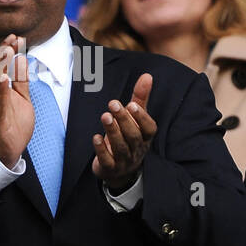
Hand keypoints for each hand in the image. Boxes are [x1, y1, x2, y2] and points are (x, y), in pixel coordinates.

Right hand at [0, 35, 34, 168]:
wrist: (7, 150)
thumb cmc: (13, 124)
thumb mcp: (21, 97)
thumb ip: (21, 80)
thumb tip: (22, 59)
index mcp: (0, 89)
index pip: (2, 65)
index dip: (7, 50)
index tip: (15, 36)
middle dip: (3, 53)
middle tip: (11, 38)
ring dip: (0, 66)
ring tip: (6, 50)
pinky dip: (0, 89)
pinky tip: (3, 78)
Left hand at [92, 73, 157, 190]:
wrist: (121, 170)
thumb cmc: (129, 137)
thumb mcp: (135, 118)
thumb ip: (140, 98)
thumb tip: (147, 76)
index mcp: (145, 137)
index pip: (149, 129)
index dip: (142, 118)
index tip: (133, 104)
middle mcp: (137, 149)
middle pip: (133, 136)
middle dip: (124, 120)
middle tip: (113, 104)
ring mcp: (124, 160)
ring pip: (120, 147)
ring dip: (112, 131)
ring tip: (105, 116)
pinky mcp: (110, 168)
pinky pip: (107, 160)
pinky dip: (101, 149)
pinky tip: (96, 137)